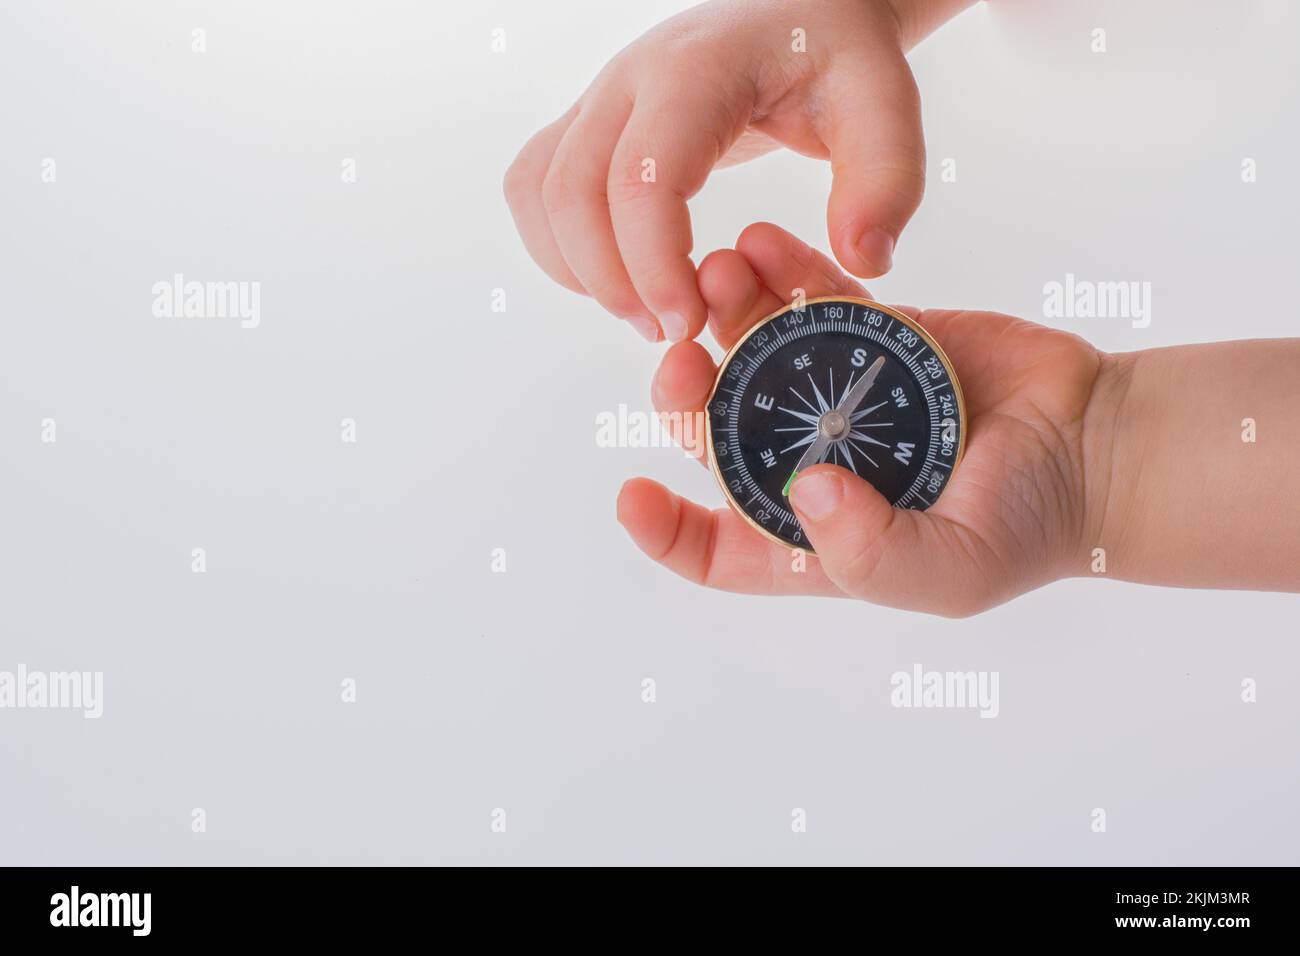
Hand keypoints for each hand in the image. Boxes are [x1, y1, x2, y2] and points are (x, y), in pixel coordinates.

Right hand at [504, 0, 949, 342]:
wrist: (797, 13)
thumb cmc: (835, 58)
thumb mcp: (885, 104)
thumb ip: (887, 180)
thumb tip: (862, 258)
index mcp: (696, 72)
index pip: (641, 176)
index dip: (652, 263)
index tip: (687, 323)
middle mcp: (628, 79)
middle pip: (573, 193)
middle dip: (613, 282)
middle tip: (671, 332)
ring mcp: (598, 99)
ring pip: (540, 193)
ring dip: (578, 270)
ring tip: (646, 312)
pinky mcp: (585, 122)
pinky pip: (533, 188)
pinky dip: (558, 248)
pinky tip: (616, 280)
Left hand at [617, 222, 1113, 616]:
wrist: (1095, 440)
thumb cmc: (1025, 526)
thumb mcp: (950, 570)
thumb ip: (874, 551)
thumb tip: (806, 491)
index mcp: (810, 537)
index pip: (717, 545)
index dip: (667, 529)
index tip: (633, 496)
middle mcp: (808, 462)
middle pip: (717, 431)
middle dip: (685, 397)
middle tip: (679, 359)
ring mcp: (835, 393)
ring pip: (751, 354)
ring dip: (718, 317)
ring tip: (710, 276)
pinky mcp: (870, 333)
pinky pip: (809, 298)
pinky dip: (781, 271)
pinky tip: (755, 243)